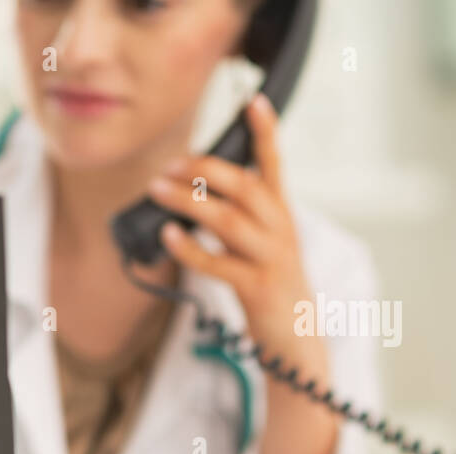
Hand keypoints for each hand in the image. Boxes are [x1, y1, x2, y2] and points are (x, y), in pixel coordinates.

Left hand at [144, 93, 338, 453]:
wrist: (298, 349)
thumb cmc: (273, 298)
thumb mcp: (263, 253)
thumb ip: (238, 226)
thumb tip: (191, 204)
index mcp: (284, 220)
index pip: (276, 166)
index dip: (267, 133)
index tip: (253, 101)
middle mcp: (282, 234)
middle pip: (245, 187)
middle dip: (205, 169)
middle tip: (169, 165)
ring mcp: (273, 261)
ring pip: (229, 219)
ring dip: (189, 202)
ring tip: (157, 191)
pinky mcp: (258, 290)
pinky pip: (219, 263)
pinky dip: (191, 248)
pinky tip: (168, 237)